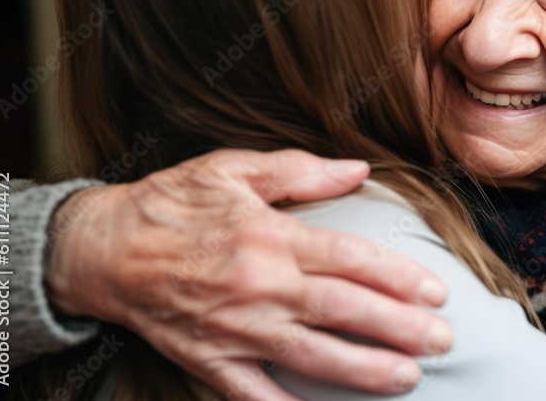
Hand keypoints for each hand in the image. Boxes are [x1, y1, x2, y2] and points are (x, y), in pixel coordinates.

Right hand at [45, 149, 451, 399]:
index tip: (434, 289)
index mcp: (269, 236)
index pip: (350, 258)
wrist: (102, 249)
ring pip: (312, 355)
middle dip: (399, 326)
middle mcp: (259, 285)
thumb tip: (359, 168)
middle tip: (442, 338)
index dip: (397, 276)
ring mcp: (235, 328)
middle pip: (343, 310)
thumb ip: (300, 170)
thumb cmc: (171, 204)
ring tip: (408, 377)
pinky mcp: (210, 360)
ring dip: (364, 369)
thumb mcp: (233, 168)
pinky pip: (254, 395)